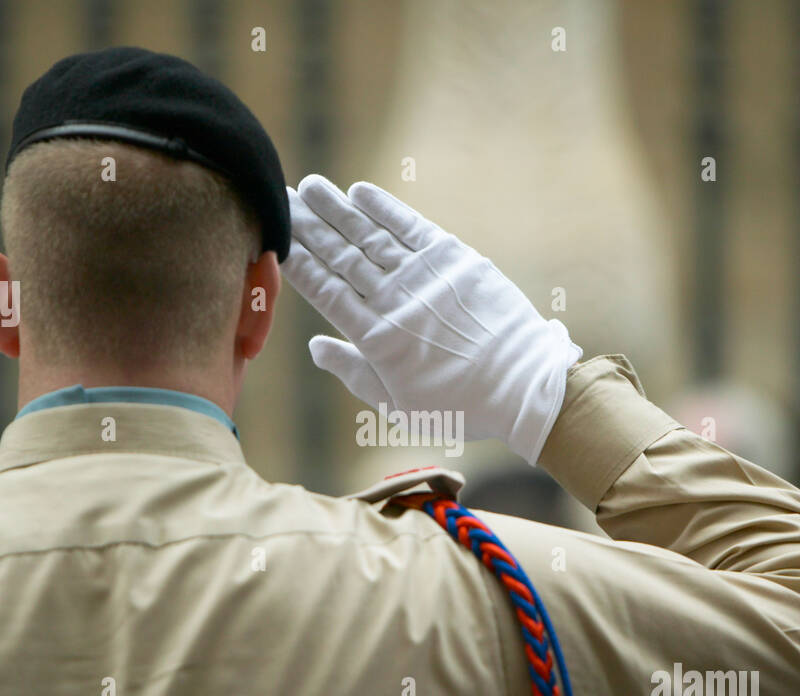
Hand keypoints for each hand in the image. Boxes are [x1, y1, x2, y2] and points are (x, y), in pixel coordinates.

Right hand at [281, 174, 582, 464]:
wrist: (522, 385)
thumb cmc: (457, 405)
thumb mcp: (397, 404)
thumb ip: (352, 372)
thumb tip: (314, 346)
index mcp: (375, 338)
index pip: (325, 290)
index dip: (299, 261)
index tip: (277, 237)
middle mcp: (394, 300)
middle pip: (341, 256)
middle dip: (309, 226)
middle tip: (283, 198)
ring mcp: (424, 277)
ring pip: (370, 236)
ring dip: (338, 209)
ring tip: (311, 186)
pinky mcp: (454, 259)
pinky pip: (411, 228)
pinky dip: (384, 209)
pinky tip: (360, 192)